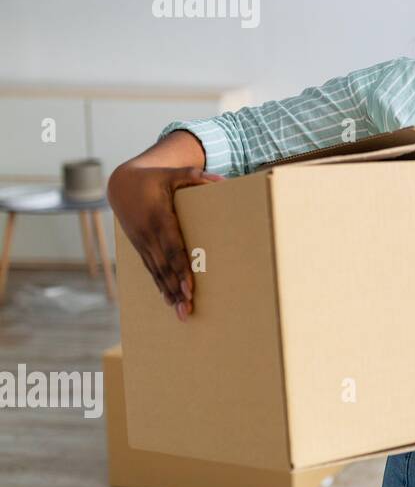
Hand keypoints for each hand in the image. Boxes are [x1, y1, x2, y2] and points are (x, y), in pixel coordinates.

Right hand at [106, 165, 225, 320]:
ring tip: (182, 313)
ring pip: (157, 272)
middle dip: (176, 289)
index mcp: (157, 218)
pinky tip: (169, 300)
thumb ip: (194, 176)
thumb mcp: (172, 173)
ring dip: (168, 293)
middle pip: (165, 266)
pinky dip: (159, 285)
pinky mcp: (140, 247)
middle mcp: (148, 235)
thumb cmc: (152, 178)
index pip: (172, 248)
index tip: (190, 287)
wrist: (120, 184)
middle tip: (188, 309)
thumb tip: (222, 181)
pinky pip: (150, 269)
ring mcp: (142, 243)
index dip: (181, 268)